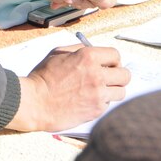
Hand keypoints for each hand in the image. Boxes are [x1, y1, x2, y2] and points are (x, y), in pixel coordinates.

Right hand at [7, 43, 129, 131]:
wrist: (35, 103)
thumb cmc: (43, 77)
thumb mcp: (58, 53)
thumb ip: (78, 50)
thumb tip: (93, 49)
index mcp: (88, 57)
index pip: (116, 55)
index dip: (113, 60)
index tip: (109, 64)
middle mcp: (97, 74)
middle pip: (125, 74)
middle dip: (118, 75)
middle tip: (109, 78)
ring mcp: (98, 94)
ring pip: (121, 92)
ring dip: (113, 91)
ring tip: (100, 91)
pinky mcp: (96, 110)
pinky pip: (109, 105)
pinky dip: (101, 103)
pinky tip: (88, 101)